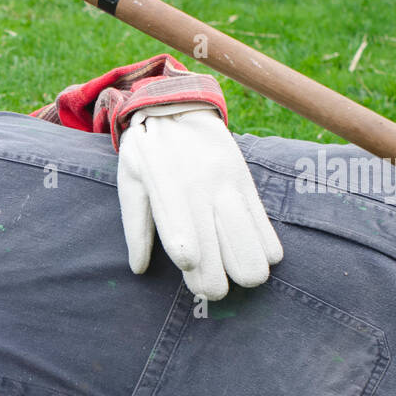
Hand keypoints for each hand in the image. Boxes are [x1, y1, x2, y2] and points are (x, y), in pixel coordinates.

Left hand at [117, 102, 282, 300]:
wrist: (178, 107)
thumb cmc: (146, 152)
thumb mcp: (130, 182)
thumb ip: (135, 227)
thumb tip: (138, 269)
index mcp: (167, 188)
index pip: (181, 227)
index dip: (191, 256)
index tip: (191, 268)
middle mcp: (201, 190)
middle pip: (222, 252)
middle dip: (217, 284)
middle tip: (208, 288)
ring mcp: (229, 187)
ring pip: (252, 246)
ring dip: (246, 272)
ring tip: (233, 275)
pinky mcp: (247, 184)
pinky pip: (266, 229)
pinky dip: (266, 251)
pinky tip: (253, 254)